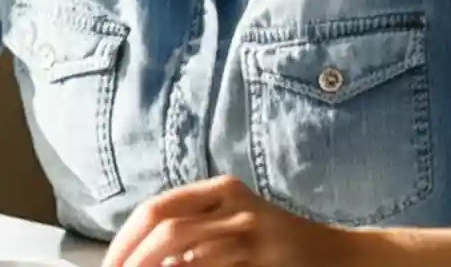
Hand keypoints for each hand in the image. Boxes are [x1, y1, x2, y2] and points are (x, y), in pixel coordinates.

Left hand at [101, 175, 348, 266]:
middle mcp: (236, 208)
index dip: (126, 239)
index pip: (157, 209)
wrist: (341, 257)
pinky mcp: (265, 265)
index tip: (109, 265)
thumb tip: (136, 257)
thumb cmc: (275, 242)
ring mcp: (254, 238)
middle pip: (166, 230)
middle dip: (134, 258)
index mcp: (221, 191)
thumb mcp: (233, 220)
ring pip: (188, 258)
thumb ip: (191, 231)